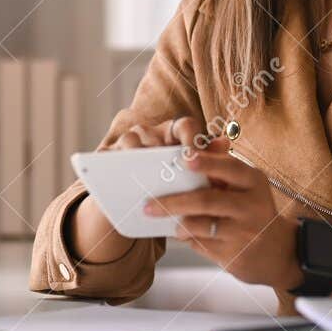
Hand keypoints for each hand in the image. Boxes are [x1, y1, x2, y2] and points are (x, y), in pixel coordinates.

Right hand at [70, 115, 209, 261]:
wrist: (138, 204)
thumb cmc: (171, 184)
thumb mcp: (191, 176)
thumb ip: (208, 160)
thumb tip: (225, 142)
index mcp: (173, 136)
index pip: (185, 126)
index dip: (191, 138)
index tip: (194, 155)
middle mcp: (149, 135)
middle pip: (154, 131)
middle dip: (159, 144)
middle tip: (165, 162)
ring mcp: (126, 145)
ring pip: (129, 140)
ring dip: (134, 151)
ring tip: (140, 169)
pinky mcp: (107, 158)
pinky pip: (106, 156)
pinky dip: (109, 163)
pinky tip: (115, 178)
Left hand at [142, 138, 303, 291]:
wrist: (277, 251)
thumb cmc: (252, 209)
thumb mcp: (246, 185)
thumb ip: (223, 164)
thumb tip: (204, 141)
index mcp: (254, 182)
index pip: (229, 168)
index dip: (206, 162)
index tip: (184, 158)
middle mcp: (252, 207)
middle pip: (206, 200)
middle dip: (173, 202)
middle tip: (149, 204)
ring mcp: (243, 233)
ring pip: (200, 225)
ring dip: (179, 224)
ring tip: (171, 222)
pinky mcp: (234, 256)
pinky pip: (201, 244)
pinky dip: (188, 238)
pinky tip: (184, 234)